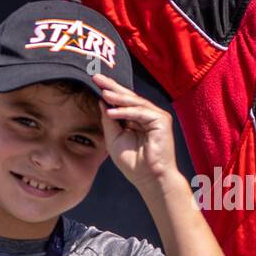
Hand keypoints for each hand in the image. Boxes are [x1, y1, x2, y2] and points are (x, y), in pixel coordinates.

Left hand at [93, 74, 179, 191]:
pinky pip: (141, 112)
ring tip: (103, 92)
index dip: (109, 91)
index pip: (122, 101)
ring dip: (117, 97)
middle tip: (97, 77)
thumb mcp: (113, 138)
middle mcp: (147, 115)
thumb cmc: (133, 163)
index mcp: (137, 119)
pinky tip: (111, 112)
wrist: (149, 178)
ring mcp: (156, 117)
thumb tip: (101, 101)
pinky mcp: (162, 121)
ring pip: (135, 102)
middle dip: (112, 87)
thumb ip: (109, 120)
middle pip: (129, 97)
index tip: (94, 81)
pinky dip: (125, 111)